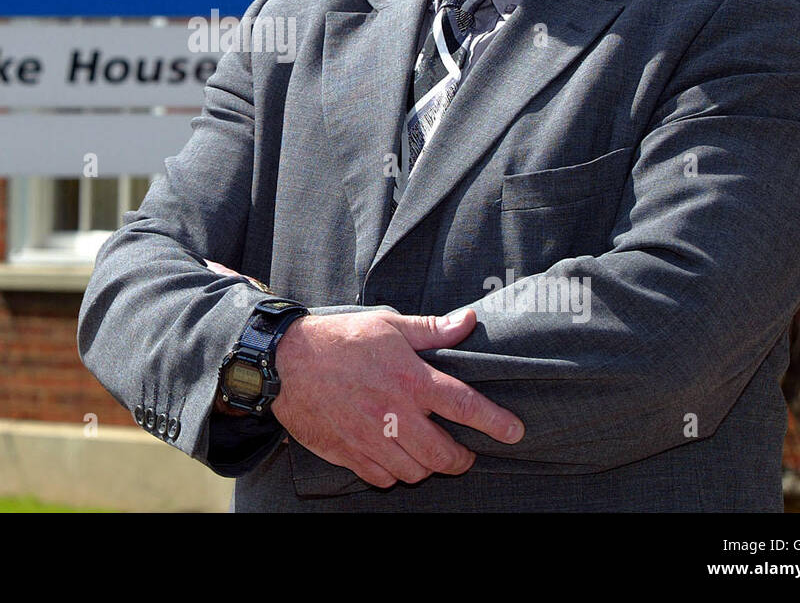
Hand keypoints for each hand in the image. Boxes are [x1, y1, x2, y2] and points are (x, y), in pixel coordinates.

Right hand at [269, 308, 524, 488]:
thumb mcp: (387, 324)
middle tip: (464, 453)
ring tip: (428, 454)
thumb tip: (468, 321)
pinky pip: (383, 478)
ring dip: (429, 467)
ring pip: (416, 471)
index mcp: (409, 378)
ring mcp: (371, 438)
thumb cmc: (339, 339)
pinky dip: (396, 473)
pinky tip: (395, 458)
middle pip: (444, 454)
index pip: (465, 405)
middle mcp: (394, 413)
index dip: (496, 422)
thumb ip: (431, 330)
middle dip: (462, 459)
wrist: (285, 362)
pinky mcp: (349, 453)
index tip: (514, 431)